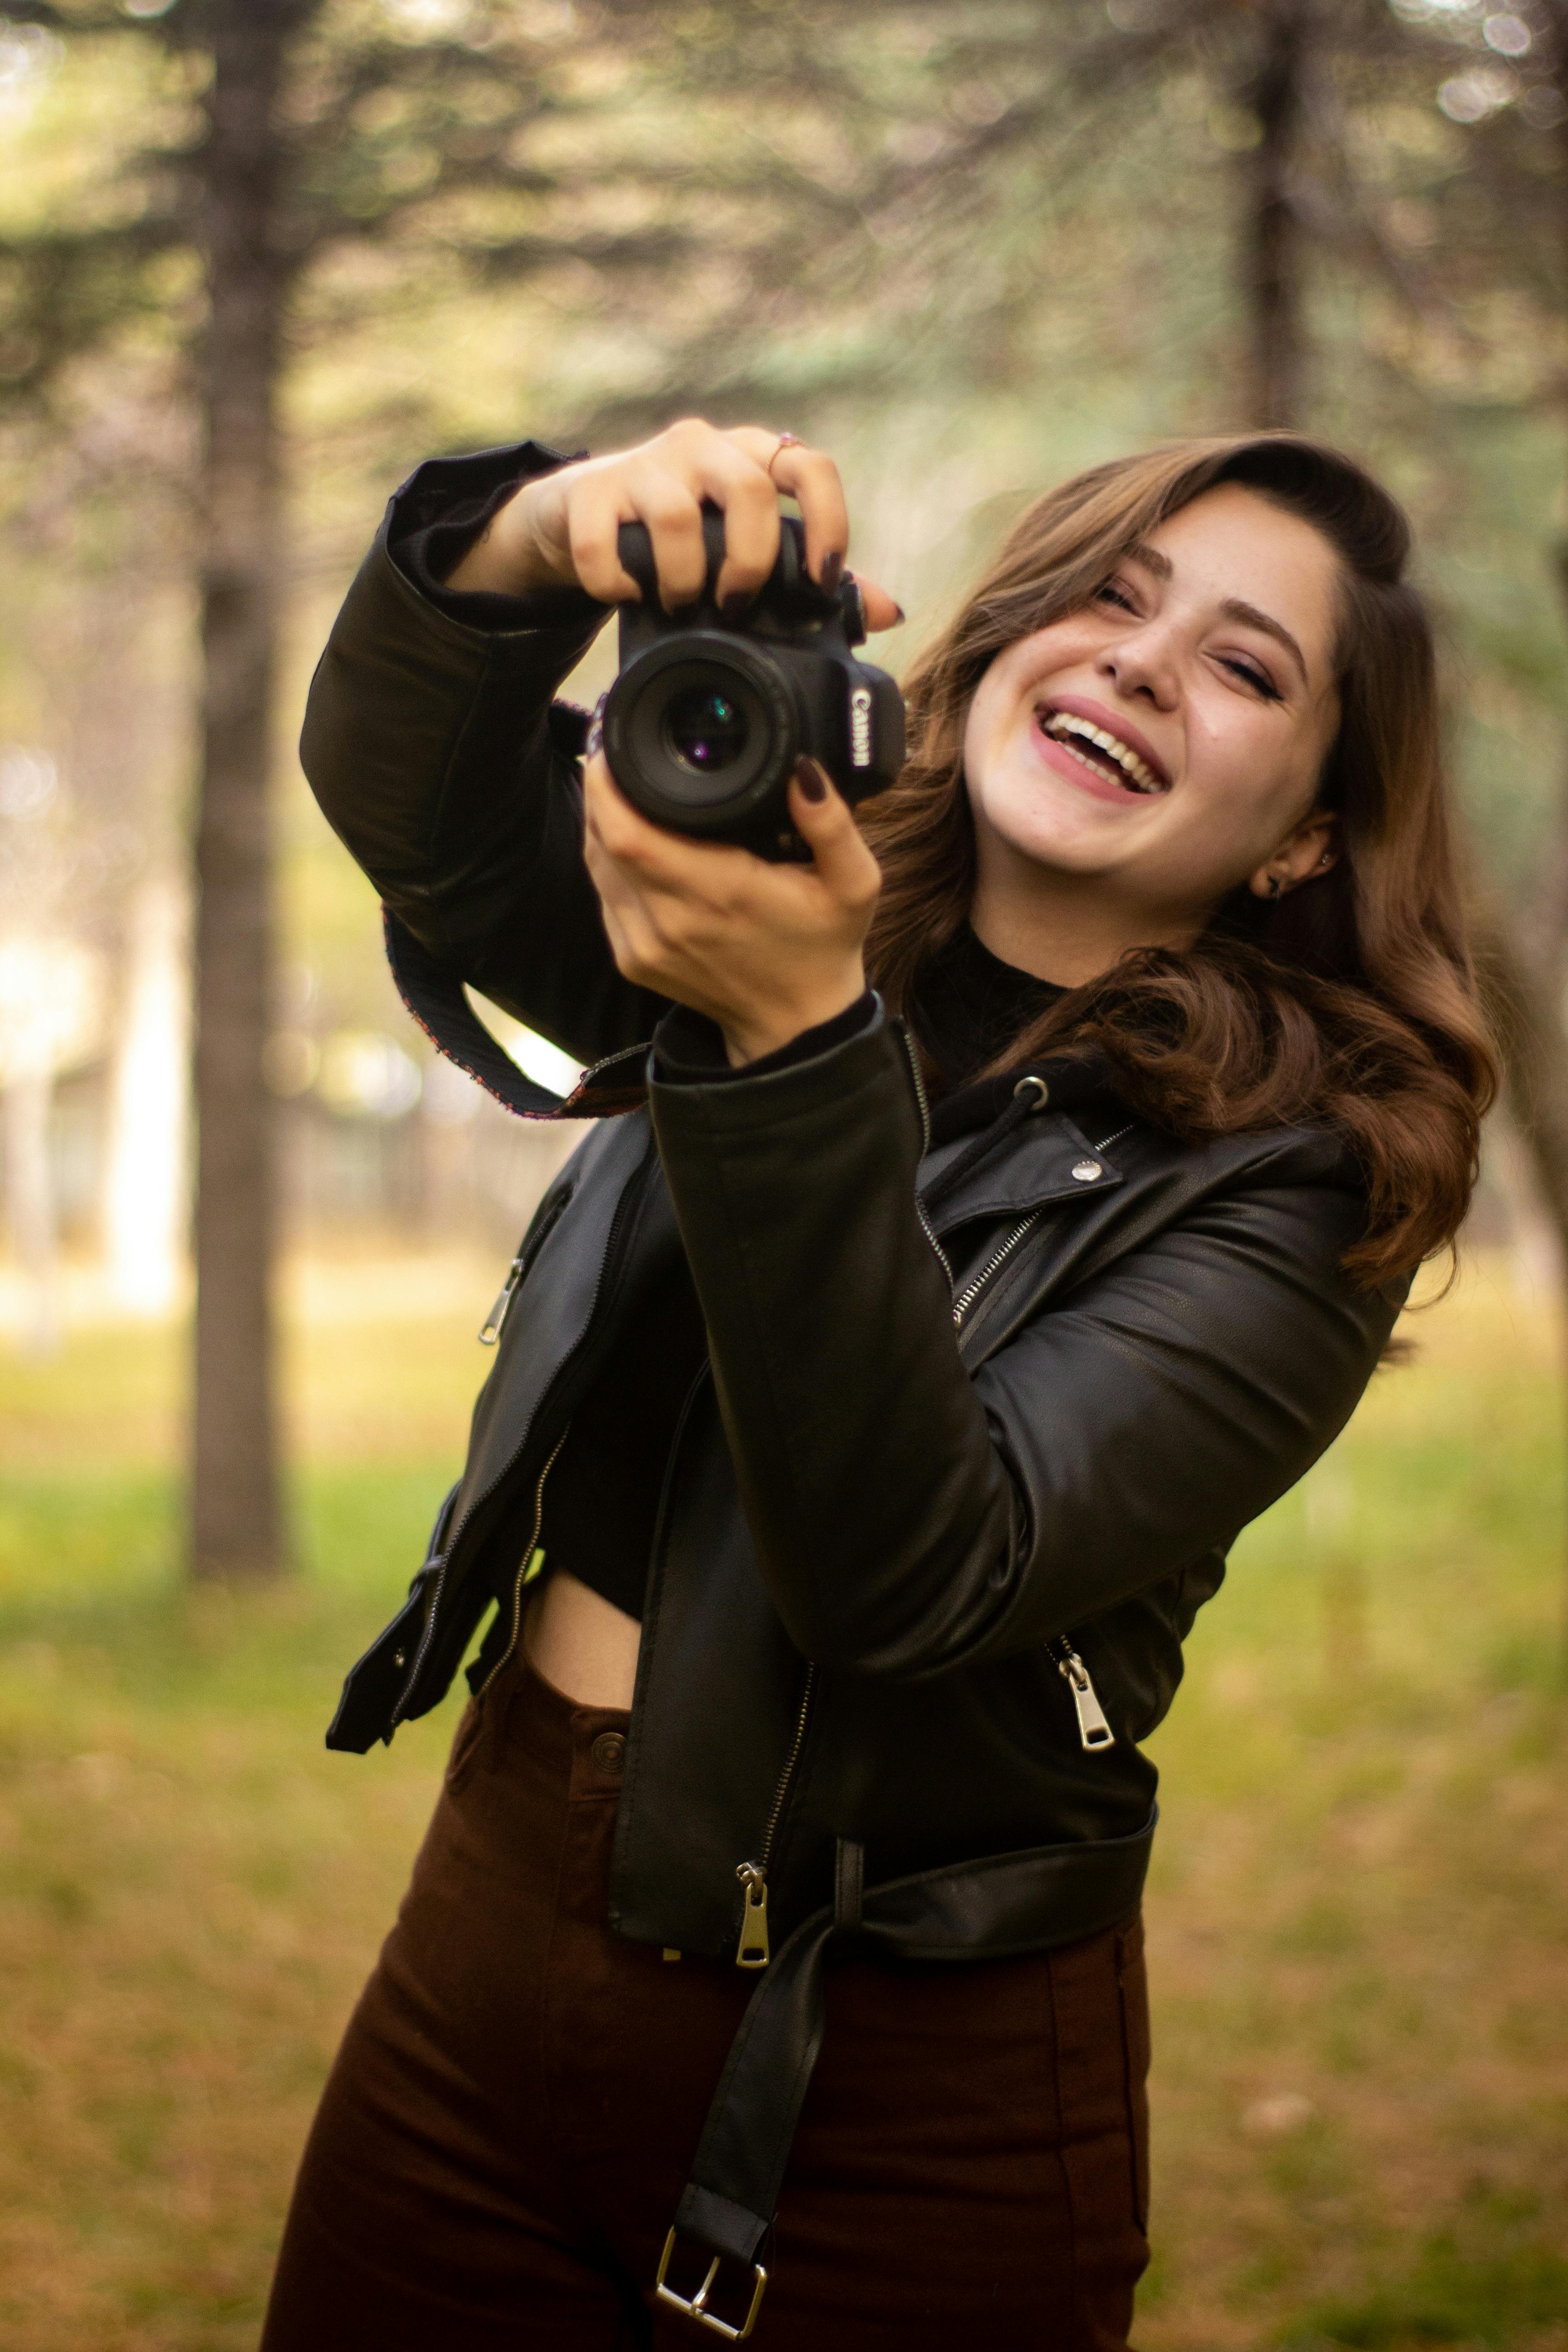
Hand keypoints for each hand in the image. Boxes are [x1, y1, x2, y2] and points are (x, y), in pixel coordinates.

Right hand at [446, 416, 902, 628]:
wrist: (581, 515)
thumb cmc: (683, 537)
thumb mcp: (746, 548)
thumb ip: (812, 578)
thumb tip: (888, 610)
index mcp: (752, 458)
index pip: (810, 465)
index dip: (827, 520)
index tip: (822, 578)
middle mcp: (702, 448)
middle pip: (749, 491)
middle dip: (749, 564)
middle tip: (732, 605)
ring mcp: (644, 464)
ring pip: (678, 517)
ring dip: (683, 579)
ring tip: (678, 605)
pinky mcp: (589, 492)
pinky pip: (603, 543)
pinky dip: (616, 582)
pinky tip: (626, 596)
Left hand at [582, 752, 881, 1067]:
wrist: (796, 1026)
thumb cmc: (823, 946)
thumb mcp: (854, 883)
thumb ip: (832, 824)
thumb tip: (803, 770)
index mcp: (718, 893)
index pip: (629, 833)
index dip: (608, 784)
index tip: (616, 745)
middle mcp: (669, 921)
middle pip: (602, 840)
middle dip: (602, 790)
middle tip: (618, 753)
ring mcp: (643, 945)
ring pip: (596, 865)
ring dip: (601, 822)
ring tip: (621, 786)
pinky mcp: (632, 960)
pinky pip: (604, 894)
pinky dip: (608, 860)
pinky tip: (630, 839)